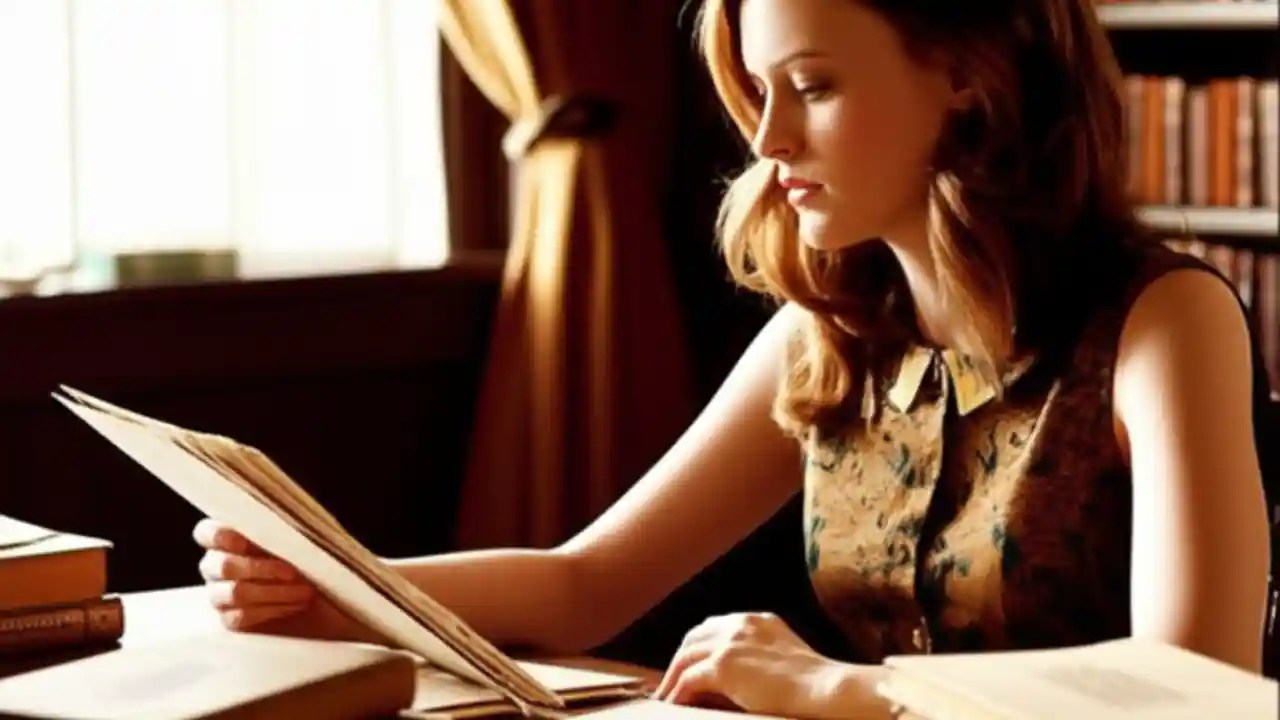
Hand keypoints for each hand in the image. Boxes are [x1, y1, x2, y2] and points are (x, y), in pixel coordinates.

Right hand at [192, 518, 373, 641]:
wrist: (322, 597)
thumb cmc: (306, 558)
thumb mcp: (301, 538)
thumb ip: (286, 526)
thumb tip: (289, 515)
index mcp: (226, 539)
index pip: (206, 532)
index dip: (220, 536)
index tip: (245, 542)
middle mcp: (215, 566)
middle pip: (223, 566)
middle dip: (262, 568)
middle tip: (293, 572)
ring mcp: (219, 595)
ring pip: (235, 593)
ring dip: (275, 591)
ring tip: (305, 591)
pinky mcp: (230, 620)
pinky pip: (242, 616)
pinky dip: (273, 609)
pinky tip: (296, 604)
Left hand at [653, 612, 865, 718]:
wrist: (823, 689)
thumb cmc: (814, 685)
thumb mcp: (786, 657)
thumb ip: (763, 657)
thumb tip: (741, 678)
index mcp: (758, 620)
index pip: (717, 627)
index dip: (700, 645)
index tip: (692, 663)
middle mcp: (741, 624)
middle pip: (695, 637)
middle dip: (681, 658)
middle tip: (671, 681)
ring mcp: (730, 642)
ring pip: (686, 657)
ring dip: (673, 678)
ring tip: (666, 697)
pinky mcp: (723, 665)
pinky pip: (688, 680)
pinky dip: (677, 694)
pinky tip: (673, 706)